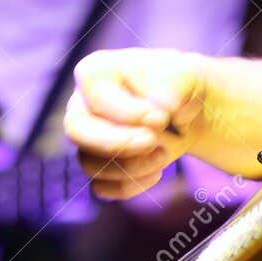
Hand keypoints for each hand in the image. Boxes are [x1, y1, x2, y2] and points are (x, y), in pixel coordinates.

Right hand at [64, 47, 208, 200]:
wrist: (184, 109)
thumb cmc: (177, 84)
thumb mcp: (184, 73)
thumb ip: (173, 85)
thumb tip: (162, 106)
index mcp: (96, 72)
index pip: (96, 97)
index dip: (129, 113)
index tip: (162, 118)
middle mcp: (81, 105)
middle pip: (77, 131)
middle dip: (119, 143)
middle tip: (153, 142)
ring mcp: (86, 138)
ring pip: (90, 163)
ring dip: (133, 166)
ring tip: (165, 153)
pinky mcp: (97, 166)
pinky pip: (101, 187)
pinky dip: (131, 186)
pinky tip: (156, 172)